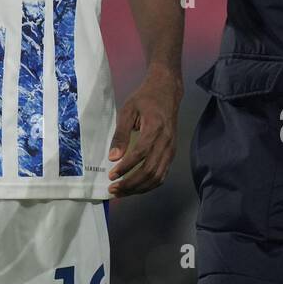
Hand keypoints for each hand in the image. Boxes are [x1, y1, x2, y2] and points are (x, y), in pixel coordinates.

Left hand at [107, 67, 181, 196]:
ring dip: (139, 188)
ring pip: (157, 177)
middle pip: (150, 171)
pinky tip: (135, 187)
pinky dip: (149, 185)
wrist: (167, 92)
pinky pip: (162, 174)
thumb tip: (113, 157)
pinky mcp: (172, 153)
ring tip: (122, 191)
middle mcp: (166, 142)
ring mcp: (171, 149)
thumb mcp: (128, 110)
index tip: (111, 175)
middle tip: (113, 189)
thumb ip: (120, 134)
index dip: (125, 167)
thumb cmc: (145, 99)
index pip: (140, 154)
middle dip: (130, 184)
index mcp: (155, 129)